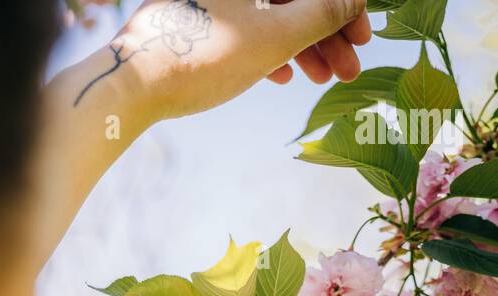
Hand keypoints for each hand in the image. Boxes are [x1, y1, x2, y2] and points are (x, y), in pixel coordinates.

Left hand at [112, 0, 371, 124]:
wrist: (133, 84)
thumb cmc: (203, 56)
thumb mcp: (275, 36)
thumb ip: (321, 12)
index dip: (343, 8)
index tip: (363, 38)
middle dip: (325, 30)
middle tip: (348, 67)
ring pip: (268, 10)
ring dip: (300, 44)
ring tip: (321, 78)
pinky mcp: (194, 15)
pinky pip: (241, 23)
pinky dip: (265, 46)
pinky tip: (280, 76)